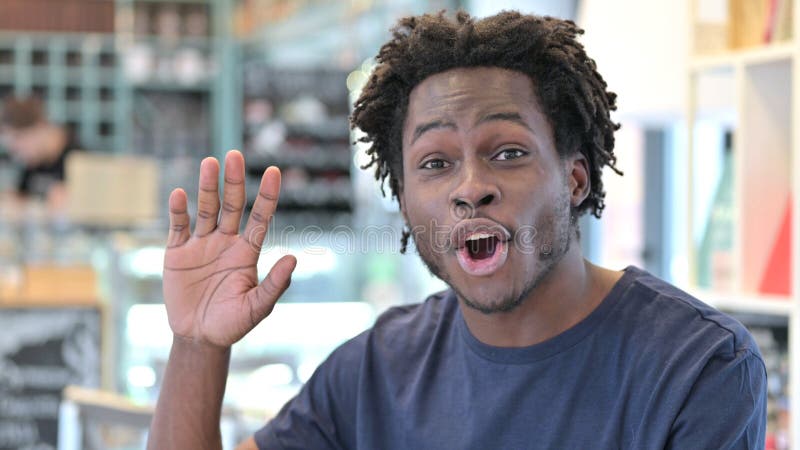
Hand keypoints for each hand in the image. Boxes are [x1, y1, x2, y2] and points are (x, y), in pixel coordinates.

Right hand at [162, 150, 295, 346]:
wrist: (199, 338)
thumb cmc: (233, 324)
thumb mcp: (257, 307)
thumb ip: (275, 285)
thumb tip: (294, 258)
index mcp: (247, 251)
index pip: (260, 217)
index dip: (267, 195)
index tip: (274, 171)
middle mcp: (226, 242)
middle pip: (231, 205)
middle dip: (234, 181)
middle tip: (235, 155)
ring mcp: (201, 245)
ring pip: (205, 209)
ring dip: (207, 187)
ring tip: (210, 163)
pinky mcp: (177, 252)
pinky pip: (178, 226)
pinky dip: (178, 210)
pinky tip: (180, 194)